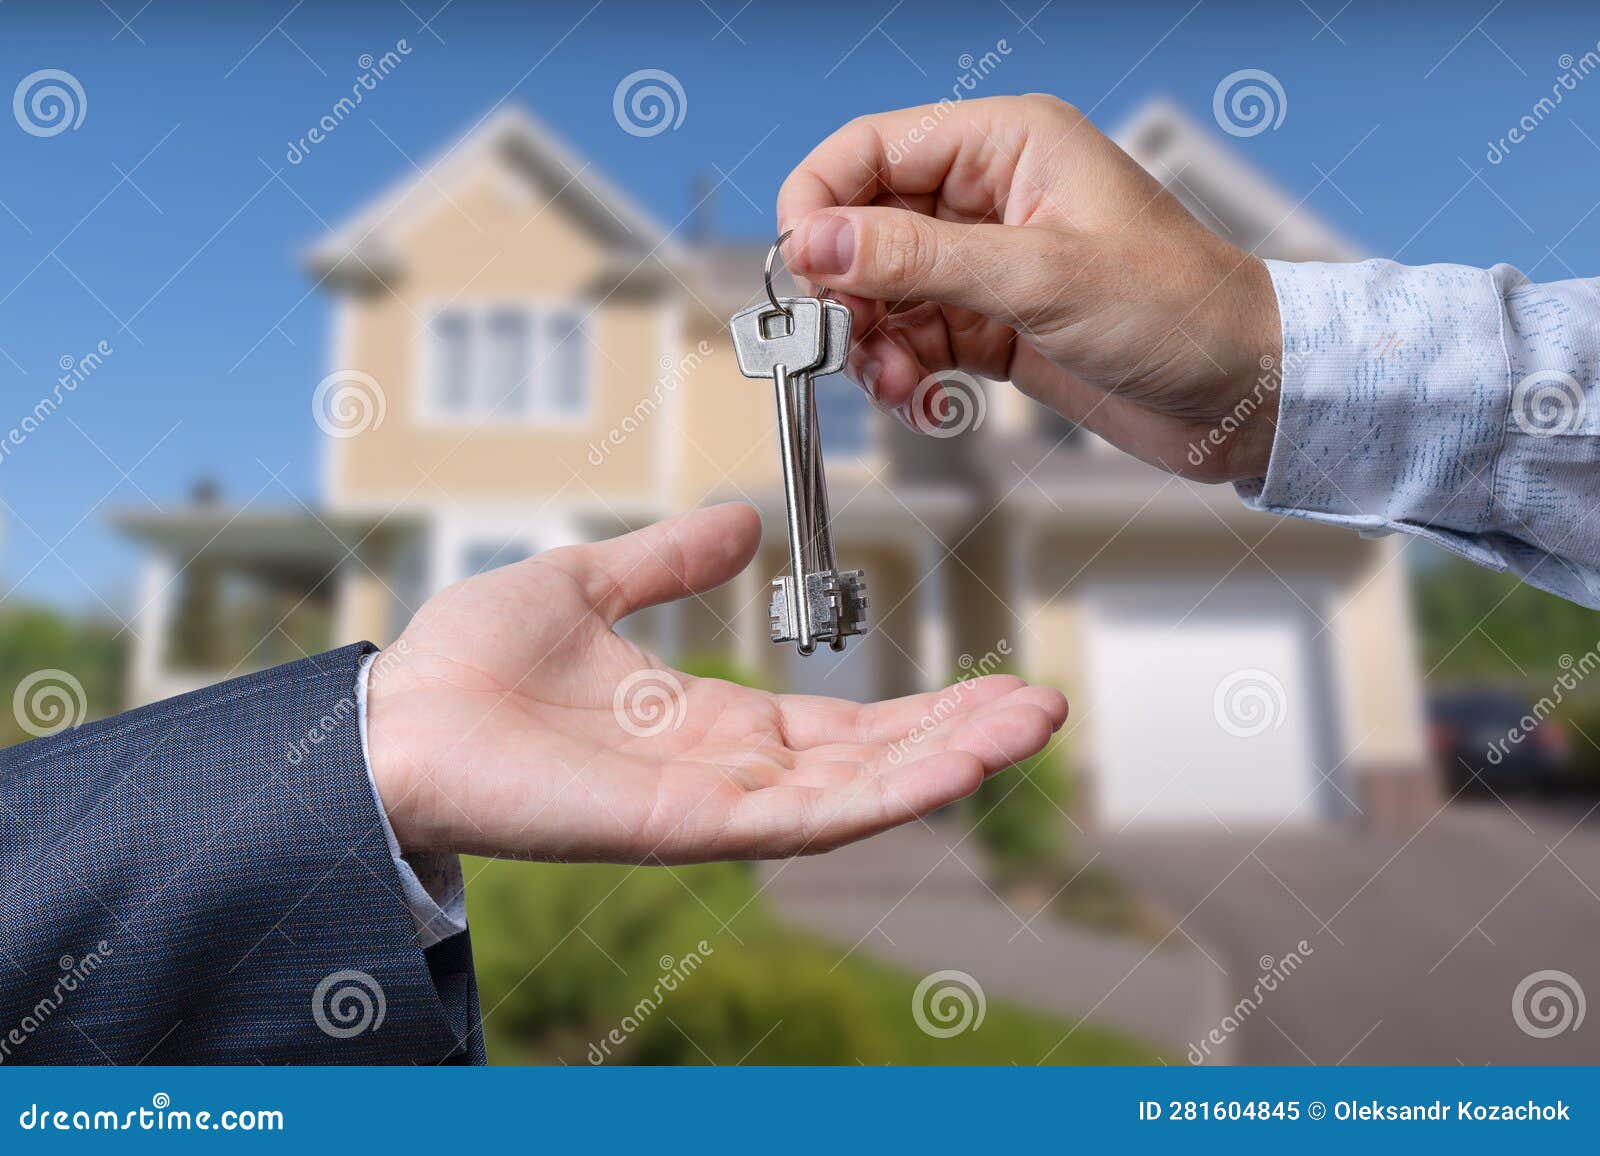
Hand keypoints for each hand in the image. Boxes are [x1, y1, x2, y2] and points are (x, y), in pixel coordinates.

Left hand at [364, 503, 1066, 861]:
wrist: (390, 716)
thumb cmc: (471, 663)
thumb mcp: (590, 583)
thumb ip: (671, 559)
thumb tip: (743, 521)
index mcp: (710, 724)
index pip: (843, 724)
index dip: (921, 708)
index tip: (993, 682)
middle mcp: (724, 773)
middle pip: (870, 762)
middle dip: (959, 736)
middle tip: (1045, 708)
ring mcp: (708, 806)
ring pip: (854, 794)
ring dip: (946, 762)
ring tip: (1029, 727)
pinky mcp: (680, 825)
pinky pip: (800, 818)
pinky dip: (882, 794)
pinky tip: (949, 765)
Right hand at [778, 95, 1282, 481]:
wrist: (1243, 393)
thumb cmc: (1182, 311)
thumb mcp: (1040, 278)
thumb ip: (919, 257)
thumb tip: (818, 239)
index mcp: (1008, 145)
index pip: (873, 149)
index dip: (821, 203)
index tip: (802, 268)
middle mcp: (991, 197)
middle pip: (867, 225)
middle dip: (847, 288)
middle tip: (844, 340)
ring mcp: (990, 263)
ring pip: (884, 291)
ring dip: (873, 343)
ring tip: (895, 383)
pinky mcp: (995, 323)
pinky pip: (915, 339)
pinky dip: (904, 372)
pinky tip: (923, 398)